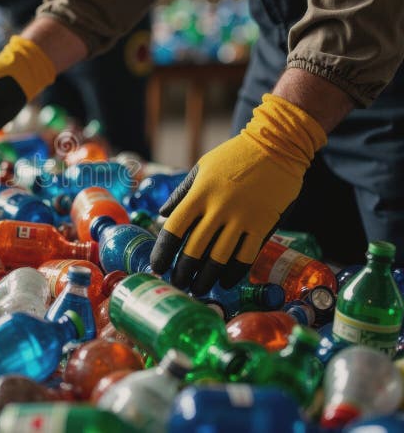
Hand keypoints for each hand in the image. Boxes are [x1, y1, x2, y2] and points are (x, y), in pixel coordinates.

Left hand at [150, 94, 326, 293]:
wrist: (277, 146)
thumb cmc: (234, 156)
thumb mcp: (202, 168)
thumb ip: (182, 193)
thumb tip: (162, 213)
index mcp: (199, 193)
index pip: (175, 228)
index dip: (164, 251)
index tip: (158, 267)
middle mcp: (218, 208)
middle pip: (195, 249)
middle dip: (183, 271)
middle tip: (178, 283)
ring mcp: (242, 218)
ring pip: (219, 258)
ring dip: (206, 277)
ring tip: (198, 289)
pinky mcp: (263, 224)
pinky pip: (246, 256)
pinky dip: (234, 273)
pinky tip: (225, 282)